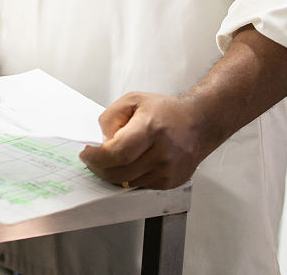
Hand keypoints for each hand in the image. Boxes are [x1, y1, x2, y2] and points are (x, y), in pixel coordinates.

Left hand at [78, 92, 213, 190]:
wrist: (199, 123)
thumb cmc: (167, 111)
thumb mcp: (133, 100)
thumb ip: (111, 118)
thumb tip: (102, 141)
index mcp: (150, 129)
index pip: (117, 153)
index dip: (96, 157)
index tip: (86, 154)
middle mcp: (161, 153)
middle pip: (119, 172)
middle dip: (98, 168)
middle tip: (91, 159)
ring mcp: (167, 171)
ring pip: (127, 182)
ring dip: (113, 173)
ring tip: (111, 158)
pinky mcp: (170, 182)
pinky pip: (140, 185)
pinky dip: (129, 176)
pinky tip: (131, 163)